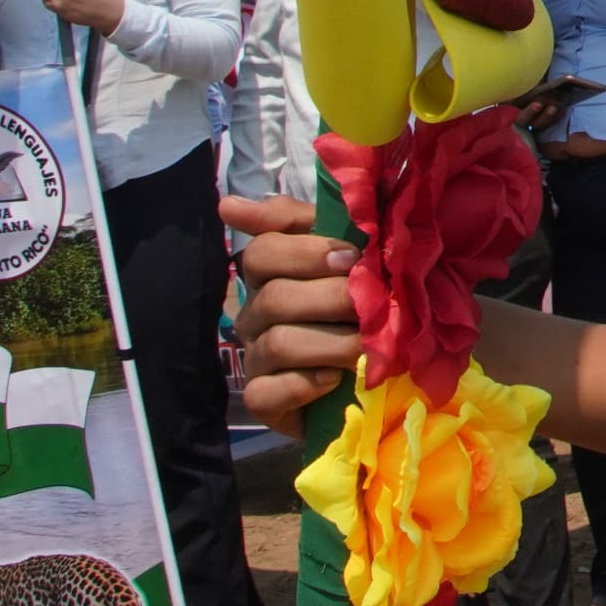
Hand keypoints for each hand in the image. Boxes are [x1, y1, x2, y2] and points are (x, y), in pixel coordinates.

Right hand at [224, 193, 364, 422]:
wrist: (378, 370)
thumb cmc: (362, 302)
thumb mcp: (347, 252)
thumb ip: (305, 220)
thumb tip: (226, 205)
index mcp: (272, 274)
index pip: (263, 252)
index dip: (306, 252)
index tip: (350, 256)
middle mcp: (256, 313)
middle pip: (274, 297)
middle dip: (331, 299)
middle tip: (370, 305)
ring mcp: (255, 358)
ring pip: (277, 343)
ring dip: (331, 343)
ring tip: (366, 345)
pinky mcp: (263, 400)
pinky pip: (266, 393)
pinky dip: (306, 385)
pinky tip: (335, 379)